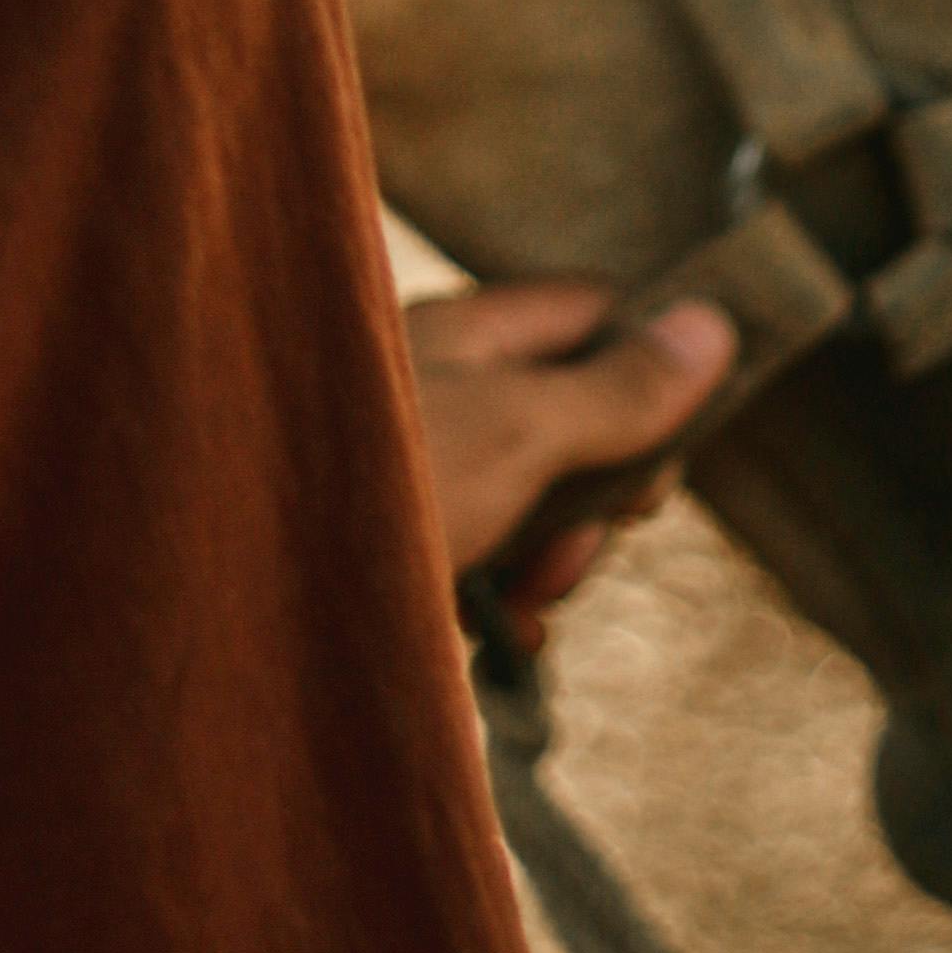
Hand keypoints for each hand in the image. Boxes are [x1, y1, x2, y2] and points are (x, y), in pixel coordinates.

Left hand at [402, 283, 740, 639]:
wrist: (235, 596)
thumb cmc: (376, 483)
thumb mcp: (518, 428)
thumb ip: (617, 389)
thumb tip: (715, 321)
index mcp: (462, 336)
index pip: (589, 314)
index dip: (649, 365)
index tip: (674, 442)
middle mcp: (436, 394)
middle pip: (569, 422)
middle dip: (599, 492)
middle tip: (590, 535)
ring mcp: (415, 477)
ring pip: (532, 506)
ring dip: (555, 559)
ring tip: (527, 598)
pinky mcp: (396, 557)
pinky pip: (484, 571)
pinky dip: (509, 604)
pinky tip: (505, 637)